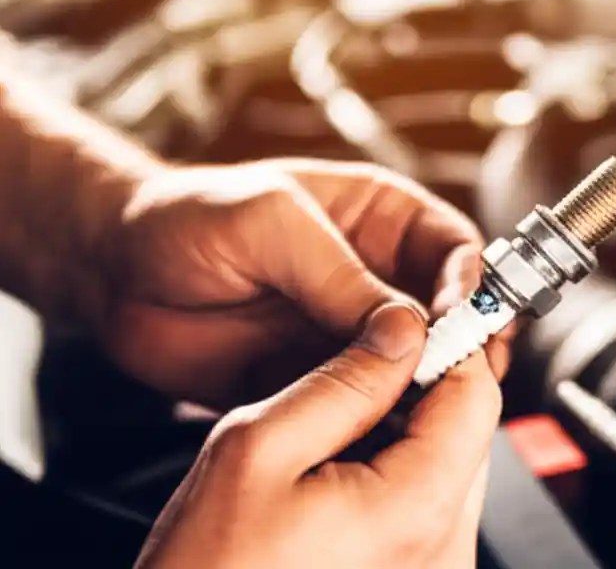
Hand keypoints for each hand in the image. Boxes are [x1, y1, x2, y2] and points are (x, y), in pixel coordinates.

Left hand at [103, 157, 491, 407]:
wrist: (115, 273)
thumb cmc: (189, 218)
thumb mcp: (270, 221)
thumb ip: (338, 270)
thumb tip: (408, 324)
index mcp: (382, 219)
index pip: (455, 248)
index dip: (469, 283)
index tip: (457, 316)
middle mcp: (378, 277)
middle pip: (452, 315)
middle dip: (462, 344)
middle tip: (458, 373)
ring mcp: (353, 332)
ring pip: (418, 366)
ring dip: (427, 388)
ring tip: (420, 404)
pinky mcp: (324, 379)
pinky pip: (370, 403)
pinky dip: (382, 420)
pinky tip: (378, 427)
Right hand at [136, 303, 500, 568]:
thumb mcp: (255, 448)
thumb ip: (341, 382)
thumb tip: (401, 330)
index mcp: (416, 510)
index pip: (477, 396)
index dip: (449, 342)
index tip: (413, 318)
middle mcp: (445, 550)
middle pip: (470, 432)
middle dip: (425, 387)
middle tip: (360, 367)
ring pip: (452, 466)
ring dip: (410, 432)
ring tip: (339, 427)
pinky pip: (431, 507)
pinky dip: (398, 475)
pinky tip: (342, 473)